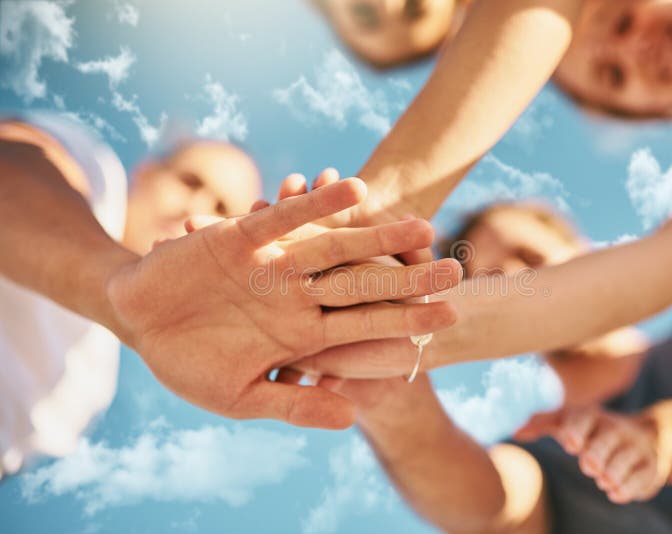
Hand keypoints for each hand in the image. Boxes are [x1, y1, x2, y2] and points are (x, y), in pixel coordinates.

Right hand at [107, 178, 461, 428]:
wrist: (138, 320)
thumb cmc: (187, 362)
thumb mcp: (240, 395)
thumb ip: (294, 402)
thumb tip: (350, 416)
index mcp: (302, 334)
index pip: (363, 326)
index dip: (406, 321)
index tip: (450, 316)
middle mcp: (297, 296)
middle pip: (362, 284)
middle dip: (407, 279)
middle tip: (456, 270)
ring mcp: (273, 265)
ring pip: (333, 247)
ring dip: (375, 237)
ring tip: (420, 227)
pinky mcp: (242, 237)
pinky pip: (286, 217)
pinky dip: (315, 205)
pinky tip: (353, 189)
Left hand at [514, 406, 669, 503]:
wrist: (647, 435)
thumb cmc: (593, 431)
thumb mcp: (570, 422)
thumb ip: (543, 424)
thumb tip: (515, 432)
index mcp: (593, 416)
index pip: (584, 418)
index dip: (576, 429)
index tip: (569, 443)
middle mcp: (615, 429)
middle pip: (607, 438)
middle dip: (598, 452)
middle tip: (589, 466)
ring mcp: (635, 447)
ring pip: (626, 458)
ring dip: (615, 471)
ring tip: (604, 481)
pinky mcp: (652, 467)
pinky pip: (644, 477)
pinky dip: (631, 487)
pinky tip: (616, 494)